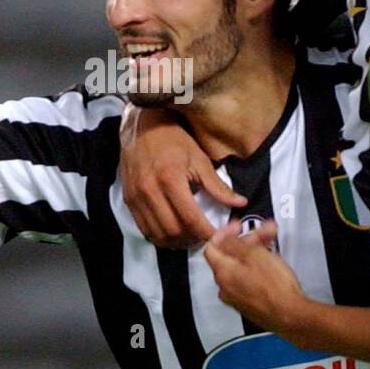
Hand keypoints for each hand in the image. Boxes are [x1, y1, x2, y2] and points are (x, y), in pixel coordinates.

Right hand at [120, 104, 246, 247]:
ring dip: (175, 242)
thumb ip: (218, 186)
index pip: (191, 218)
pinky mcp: (128, 200)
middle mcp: (150, 190)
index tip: (219, 237)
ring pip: (157, 234)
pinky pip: (144, 228)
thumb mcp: (199, 159)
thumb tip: (241, 203)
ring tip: (189, 237)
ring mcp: (136, 197)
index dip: (207, 233)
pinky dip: (159, 236)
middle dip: (192, 239)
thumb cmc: (174, 140)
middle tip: (204, 237)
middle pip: (173, 231)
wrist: (142, 126)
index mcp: (170, 178)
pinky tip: (171, 231)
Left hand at [204, 220, 311, 336]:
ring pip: (240, 268)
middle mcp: (225, 287)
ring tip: (271, 246)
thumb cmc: (274, 286)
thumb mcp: (254, 254)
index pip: (211, 248)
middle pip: (229, 257)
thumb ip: (233, 244)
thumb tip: (221, 239)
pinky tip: (271, 265)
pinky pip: (247, 281)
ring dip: (254, 253)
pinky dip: (256, 269)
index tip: (239, 227)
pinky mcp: (249, 305)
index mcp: (222, 273)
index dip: (224, 233)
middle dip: (247, 241)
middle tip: (265, 233)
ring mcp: (236, 298)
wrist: (291, 315)